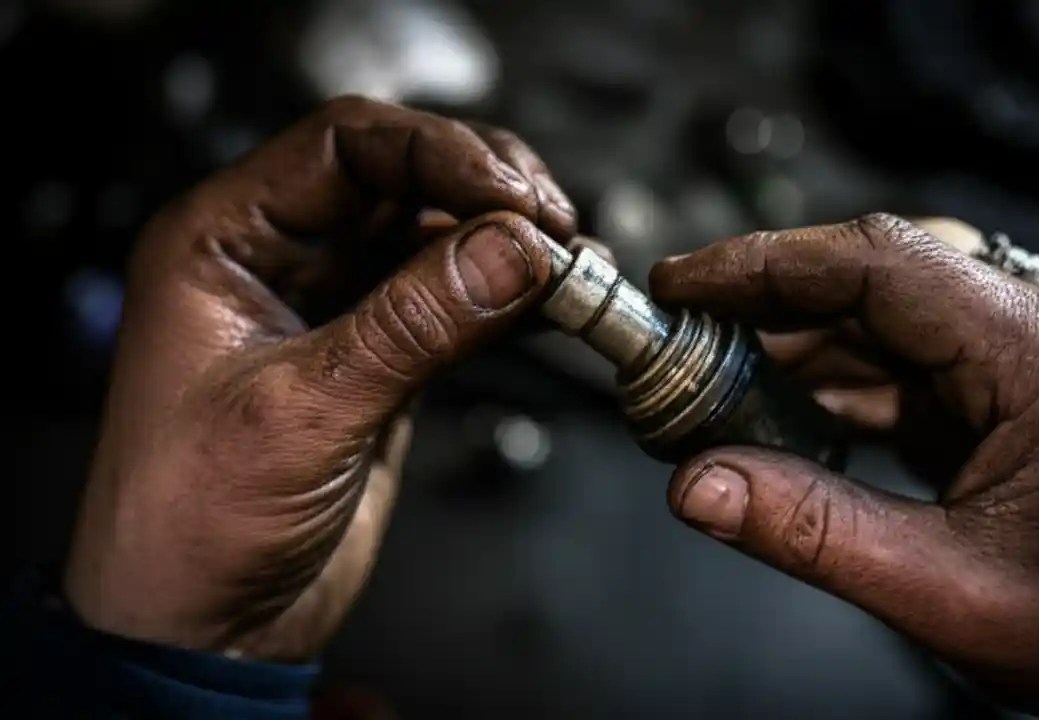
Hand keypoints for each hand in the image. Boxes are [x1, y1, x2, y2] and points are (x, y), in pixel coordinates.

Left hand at [64, 96, 573, 660]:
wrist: (206, 628)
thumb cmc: (193, 523)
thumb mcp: (304, 412)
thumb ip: (414, 323)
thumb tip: (515, 248)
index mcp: (226, 241)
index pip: (344, 147)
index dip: (437, 152)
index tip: (512, 197)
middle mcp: (283, 260)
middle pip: (402, 177)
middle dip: (487, 192)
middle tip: (555, 230)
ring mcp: (340, 308)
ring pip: (439, 237)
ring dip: (511, 246)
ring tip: (571, 269)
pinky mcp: (385, 359)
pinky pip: (459, 302)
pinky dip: (512, 299)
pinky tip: (554, 305)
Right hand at [650, 214, 1038, 716]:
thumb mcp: (952, 592)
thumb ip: (811, 531)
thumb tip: (699, 486)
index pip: (881, 263)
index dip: (764, 264)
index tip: (684, 282)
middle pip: (876, 286)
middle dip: (767, 315)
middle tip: (679, 350)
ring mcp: (1038, 362)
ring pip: (889, 327)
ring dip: (799, 356)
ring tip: (714, 393)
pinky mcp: (1023, 396)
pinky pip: (914, 371)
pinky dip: (843, 392)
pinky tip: (785, 419)